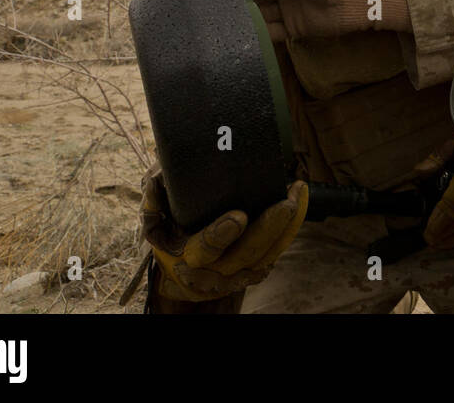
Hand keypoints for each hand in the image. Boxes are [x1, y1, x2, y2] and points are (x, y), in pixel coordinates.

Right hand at [140, 167, 308, 301]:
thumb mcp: (154, 219)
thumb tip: (158, 180)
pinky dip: (291, 228)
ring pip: (269, 252)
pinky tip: (300, 202)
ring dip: (288, 223)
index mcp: (188, 257)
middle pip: (247, 252)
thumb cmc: (170, 234)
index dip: (220, 235)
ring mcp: (239, 273)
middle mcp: (215, 270)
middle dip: (269, 227)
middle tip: (285, 202)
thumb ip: (154, 198)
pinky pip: (277, 250)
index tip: (238, 217)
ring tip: (298, 192)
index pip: (205, 248)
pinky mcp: (255, 268)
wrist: (180, 272)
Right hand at [241, 0, 409, 38]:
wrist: (359, 0)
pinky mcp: (294, 29)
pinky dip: (259, 35)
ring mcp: (287, 10)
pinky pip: (272, 33)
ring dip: (246, 19)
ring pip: (260, 15)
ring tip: (226, 24)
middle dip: (238, 1)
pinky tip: (244, 37)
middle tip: (219, 9)